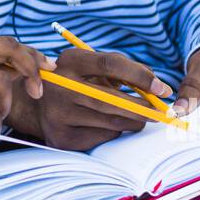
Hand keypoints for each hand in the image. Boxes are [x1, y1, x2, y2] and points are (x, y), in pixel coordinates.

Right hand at [8, 49, 172, 151]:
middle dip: (143, 108)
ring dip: (131, 121)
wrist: (36, 106)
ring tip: (135, 117)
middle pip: (112, 100)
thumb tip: (157, 89)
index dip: (140, 76)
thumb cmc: (76, 81)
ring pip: (112, 122)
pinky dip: (113, 132)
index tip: (163, 88)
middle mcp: (60, 87)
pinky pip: (103, 138)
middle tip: (162, 113)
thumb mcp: (91, 65)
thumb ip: (123, 69)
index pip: (110, 63)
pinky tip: (106, 125)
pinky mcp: (62, 138)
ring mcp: (59, 115)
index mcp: (70, 61)